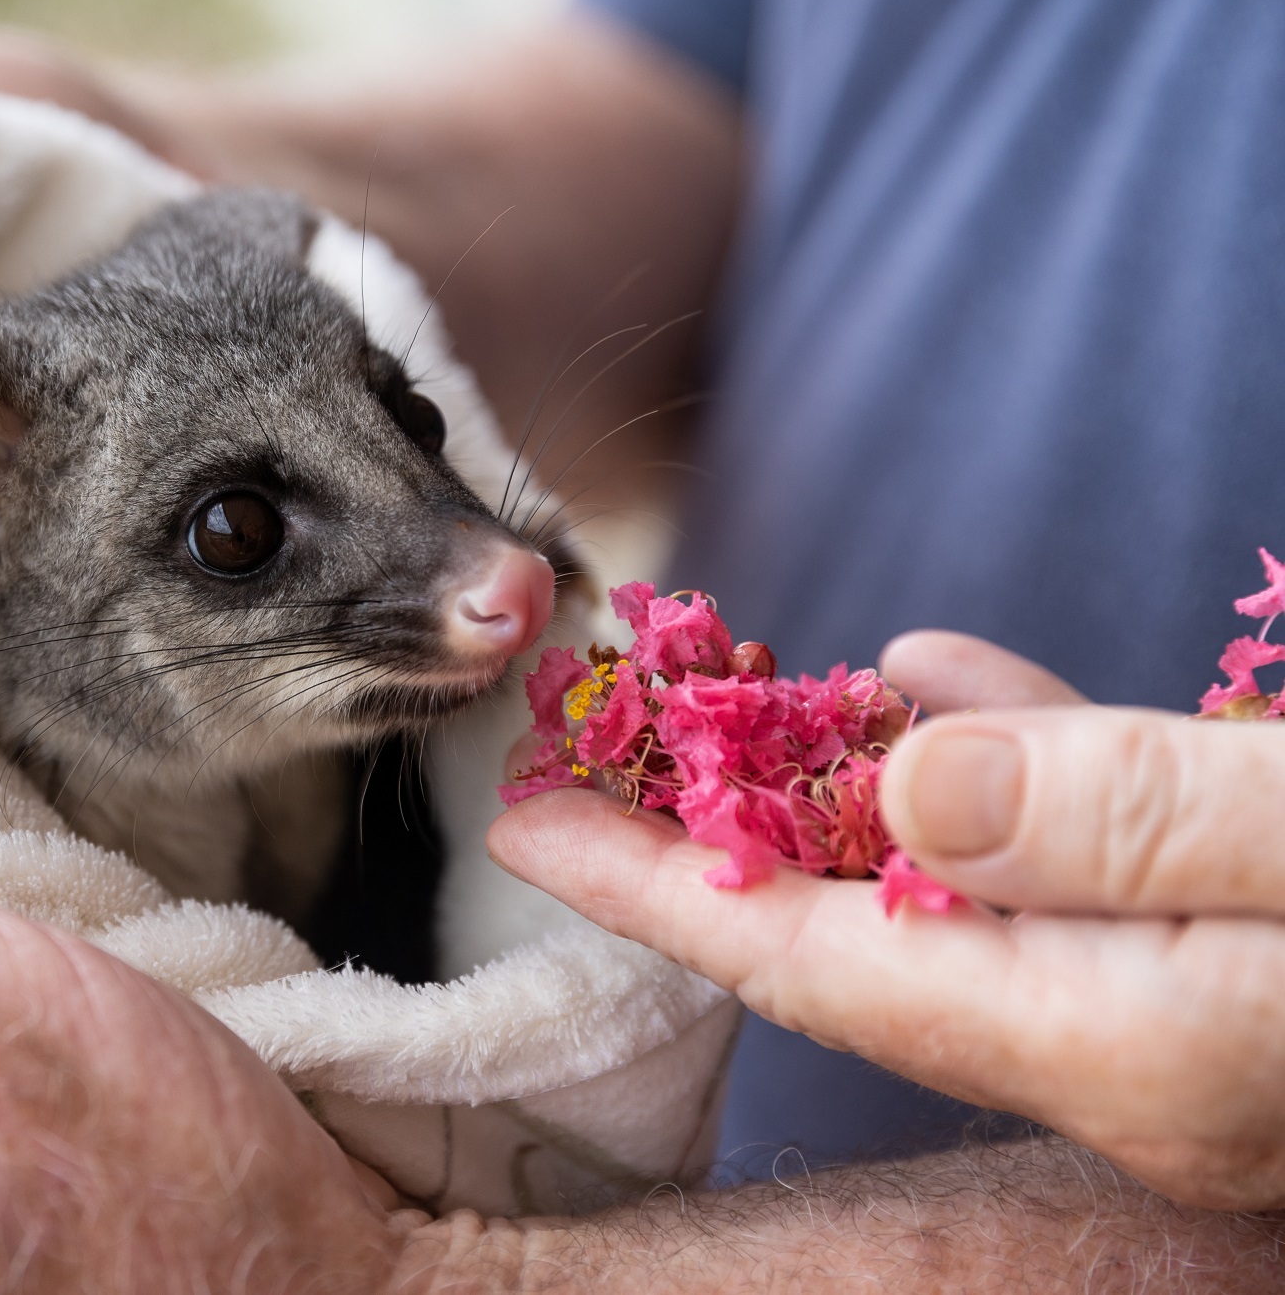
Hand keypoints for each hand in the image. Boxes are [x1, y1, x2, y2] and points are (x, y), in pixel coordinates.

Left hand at [488, 630, 1284, 1211]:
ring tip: (726, 696)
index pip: (813, 964)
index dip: (652, 888)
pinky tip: (941, 681)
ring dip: (841, 786)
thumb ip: (1124, 817)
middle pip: (853, 932)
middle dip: (705, 835)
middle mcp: (1125, 1054)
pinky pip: (1069, 863)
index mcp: (1121, 1046)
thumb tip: (910, 780)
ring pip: (958, 888)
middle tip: (583, 744)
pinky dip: (997, 766)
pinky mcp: (1240, 958)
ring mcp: (1181, 1014)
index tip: (523, 822)